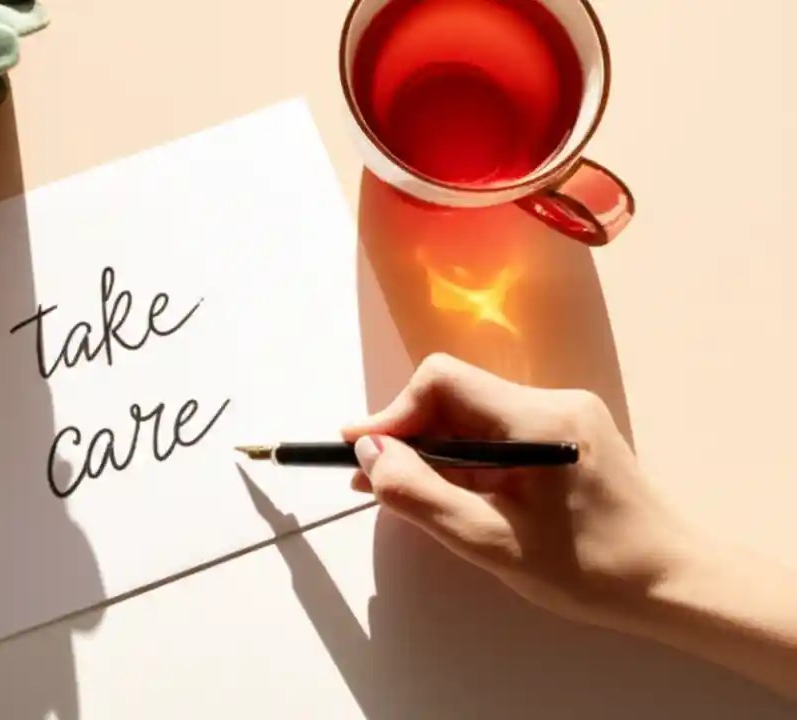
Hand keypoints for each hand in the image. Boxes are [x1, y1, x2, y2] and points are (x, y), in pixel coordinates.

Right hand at [342, 354, 694, 632]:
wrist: (674, 583)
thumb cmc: (590, 570)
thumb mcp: (491, 542)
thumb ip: (421, 494)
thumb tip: (369, 454)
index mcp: (537, 419)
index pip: (442, 381)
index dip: (393, 413)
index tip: (360, 453)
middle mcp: (553, 402)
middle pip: (455, 395)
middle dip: (407, 434)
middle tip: (370, 478)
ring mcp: (564, 416)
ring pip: (474, 415)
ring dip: (434, 449)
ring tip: (404, 493)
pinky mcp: (569, 436)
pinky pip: (498, 432)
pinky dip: (466, 458)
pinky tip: (454, 494)